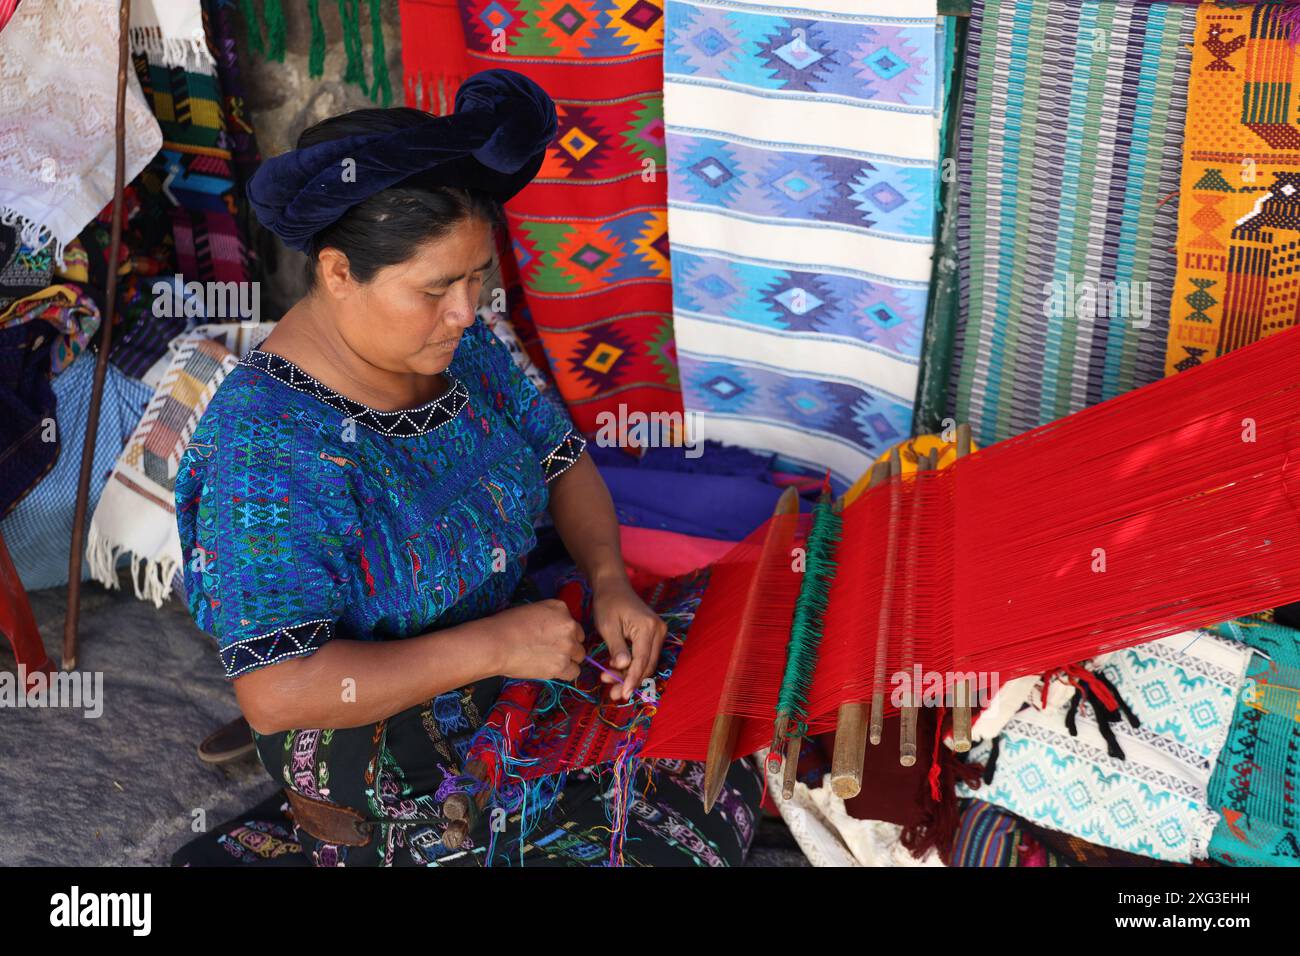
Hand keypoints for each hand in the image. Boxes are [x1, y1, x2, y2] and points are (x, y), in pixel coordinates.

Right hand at [492, 600, 585, 680]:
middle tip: (552, 650)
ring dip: (569, 659)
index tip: (552, 638)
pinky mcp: (561, 665)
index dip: (563, 633)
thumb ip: (549, 617)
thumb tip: (554, 631)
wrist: (496, 643)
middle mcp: (568, 625)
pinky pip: (574, 672)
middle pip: (579, 639)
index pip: (572, 623)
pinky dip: (566, 673)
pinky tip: (554, 670)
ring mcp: (567, 646)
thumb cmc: (506, 626)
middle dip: (569, 645)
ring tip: (551, 661)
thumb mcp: (532, 610)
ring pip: (580, 656)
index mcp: (560, 608)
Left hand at [591, 577, 667, 702]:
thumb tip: (623, 667)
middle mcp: (658, 631)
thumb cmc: (608, 603)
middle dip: (630, 681)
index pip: (642, 661)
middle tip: (612, 693)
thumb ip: (616, 647)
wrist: (613, 586)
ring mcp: (658, 633)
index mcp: (648, 628)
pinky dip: (632, 666)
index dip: (632, 680)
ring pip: (647, 663)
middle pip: (647, 665)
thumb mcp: (608, 626)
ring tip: (609, 682)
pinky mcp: (653, 635)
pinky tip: (615, 670)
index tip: (622, 694)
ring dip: (630, 675)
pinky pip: (645, 656)